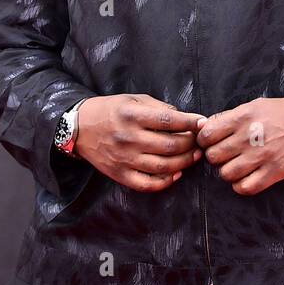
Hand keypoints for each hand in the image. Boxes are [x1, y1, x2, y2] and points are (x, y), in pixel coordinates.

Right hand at [74, 94, 205, 192]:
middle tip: (200, 141)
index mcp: (132, 116)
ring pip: (163, 166)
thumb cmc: (111, 110)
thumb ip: (159, 108)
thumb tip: (186, 118)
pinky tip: (176, 174)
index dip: (190, 123)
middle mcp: (129, 138)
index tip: (203, 123)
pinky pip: (148, 184)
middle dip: (191, 144)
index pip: (168, 121)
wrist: (80, 128)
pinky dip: (166, 182)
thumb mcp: (133, 100)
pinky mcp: (120, 175)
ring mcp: (125, 159)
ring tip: (194, 156)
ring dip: (185, 162)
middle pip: (170, 146)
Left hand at [195, 97, 283, 195]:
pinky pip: (245, 187)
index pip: (207, 135)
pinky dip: (241, 185)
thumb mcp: (253, 106)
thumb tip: (202, 127)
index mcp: (242, 117)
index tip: (211, 142)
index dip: (204, 141)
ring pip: (226, 174)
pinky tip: (246, 177)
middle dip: (216, 157)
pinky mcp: (273, 172)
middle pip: (214, 156)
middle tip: (225, 155)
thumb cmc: (280, 113)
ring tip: (237, 165)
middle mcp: (249, 137)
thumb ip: (228, 117)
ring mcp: (262, 156)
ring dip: (228, 172)